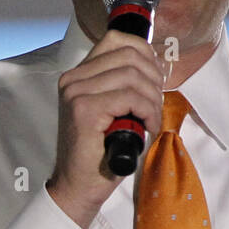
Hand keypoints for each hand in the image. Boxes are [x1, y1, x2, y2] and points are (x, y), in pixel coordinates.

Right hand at [48, 30, 164, 228]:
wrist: (78, 187)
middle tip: (156, 105)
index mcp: (78, 75)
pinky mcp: (84, 110)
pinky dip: (148, 112)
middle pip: (129, 55)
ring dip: (152, 99)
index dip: (145, 53)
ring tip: (152, 120)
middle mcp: (72, 79)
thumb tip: (153, 67)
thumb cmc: (99, 153)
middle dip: (154, 79)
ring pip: (133, 77)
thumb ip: (122, 86)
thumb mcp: (112, 111)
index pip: (117, 40)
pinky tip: (148, 128)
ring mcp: (76, 93)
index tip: (155, 78)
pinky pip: (131, 98)